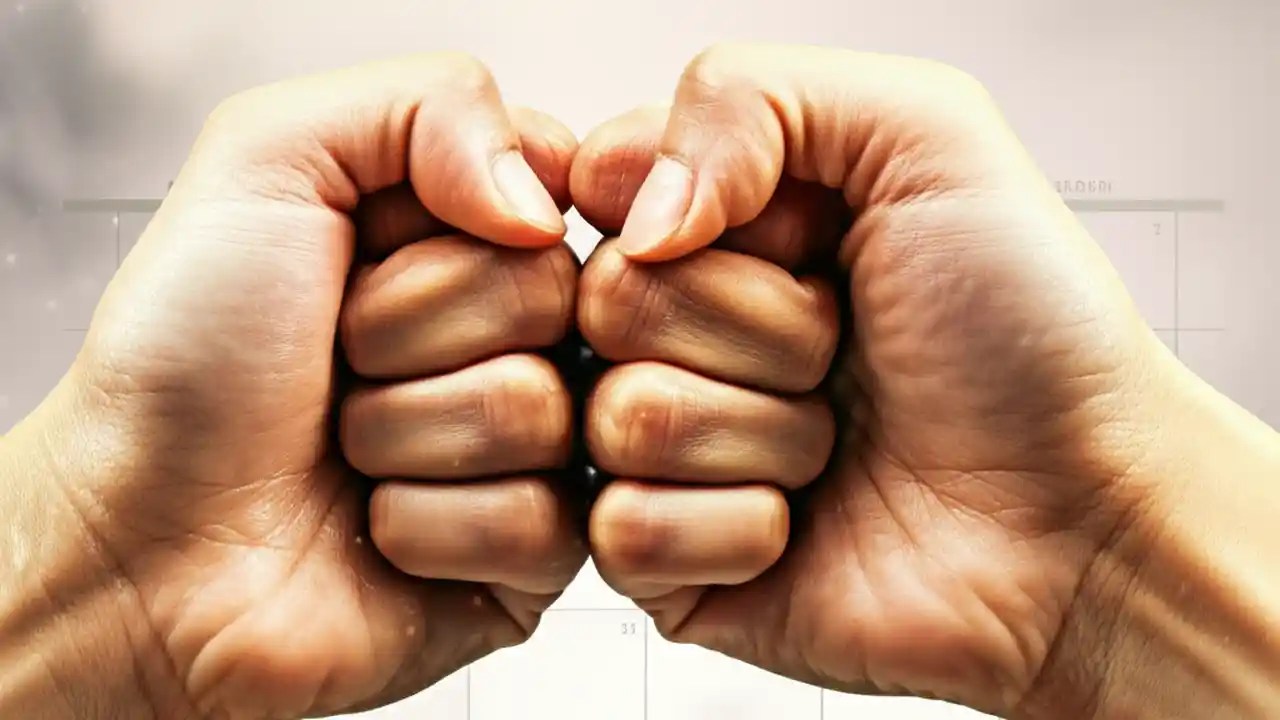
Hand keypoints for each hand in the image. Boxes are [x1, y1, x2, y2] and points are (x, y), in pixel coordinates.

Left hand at [0, 54, 585, 718]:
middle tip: (341, 360)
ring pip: (542, 412)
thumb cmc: (182, 365)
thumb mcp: (266, 164)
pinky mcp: (526, 554)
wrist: (136, 542)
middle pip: (554, 297)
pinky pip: (537, 521)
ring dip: (404, 432)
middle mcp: (506, 338)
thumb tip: (544, 195)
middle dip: (407, 328)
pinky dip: (424, 525)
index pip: (557, 191)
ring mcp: (525, 449)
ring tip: (343, 448)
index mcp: (464, 237)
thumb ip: (426, 102)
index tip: (376, 250)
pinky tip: (374, 523)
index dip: (466, 226)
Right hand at [571, 44, 1279, 717]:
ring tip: (838, 440)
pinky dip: (739, 527)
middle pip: (606, 299)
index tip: (798, 236)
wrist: (1087, 519)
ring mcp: (672, 452)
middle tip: (841, 350)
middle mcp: (688, 333)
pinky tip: (805, 523)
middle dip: (757, 324)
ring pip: (618, 415)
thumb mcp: (927, 138)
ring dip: (765, 432)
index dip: (688, 211)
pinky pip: (627, 530)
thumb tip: (634, 207)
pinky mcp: (671, 562)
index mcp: (726, 228)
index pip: (600, 184)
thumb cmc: (1031, 341)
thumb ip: (750, 96)